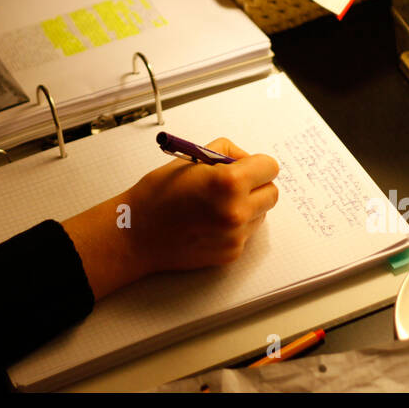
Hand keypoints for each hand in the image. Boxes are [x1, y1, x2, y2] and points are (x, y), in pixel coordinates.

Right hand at [60, 138, 279, 299]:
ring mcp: (235, 236)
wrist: (136, 234)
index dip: (257, 164)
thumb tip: (247, 160)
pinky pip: (246, 233)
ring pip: (261, 214)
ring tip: (216, 204)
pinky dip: (235, 225)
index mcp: (228, 183)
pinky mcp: (231, 253)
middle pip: (272, 193)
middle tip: (235, 183)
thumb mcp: (191, 159)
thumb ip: (226, 153)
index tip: (247, 166)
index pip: (270, 167)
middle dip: (257, 185)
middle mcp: (237, 211)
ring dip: (247, 206)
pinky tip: (209, 222)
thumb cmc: (158, 194)